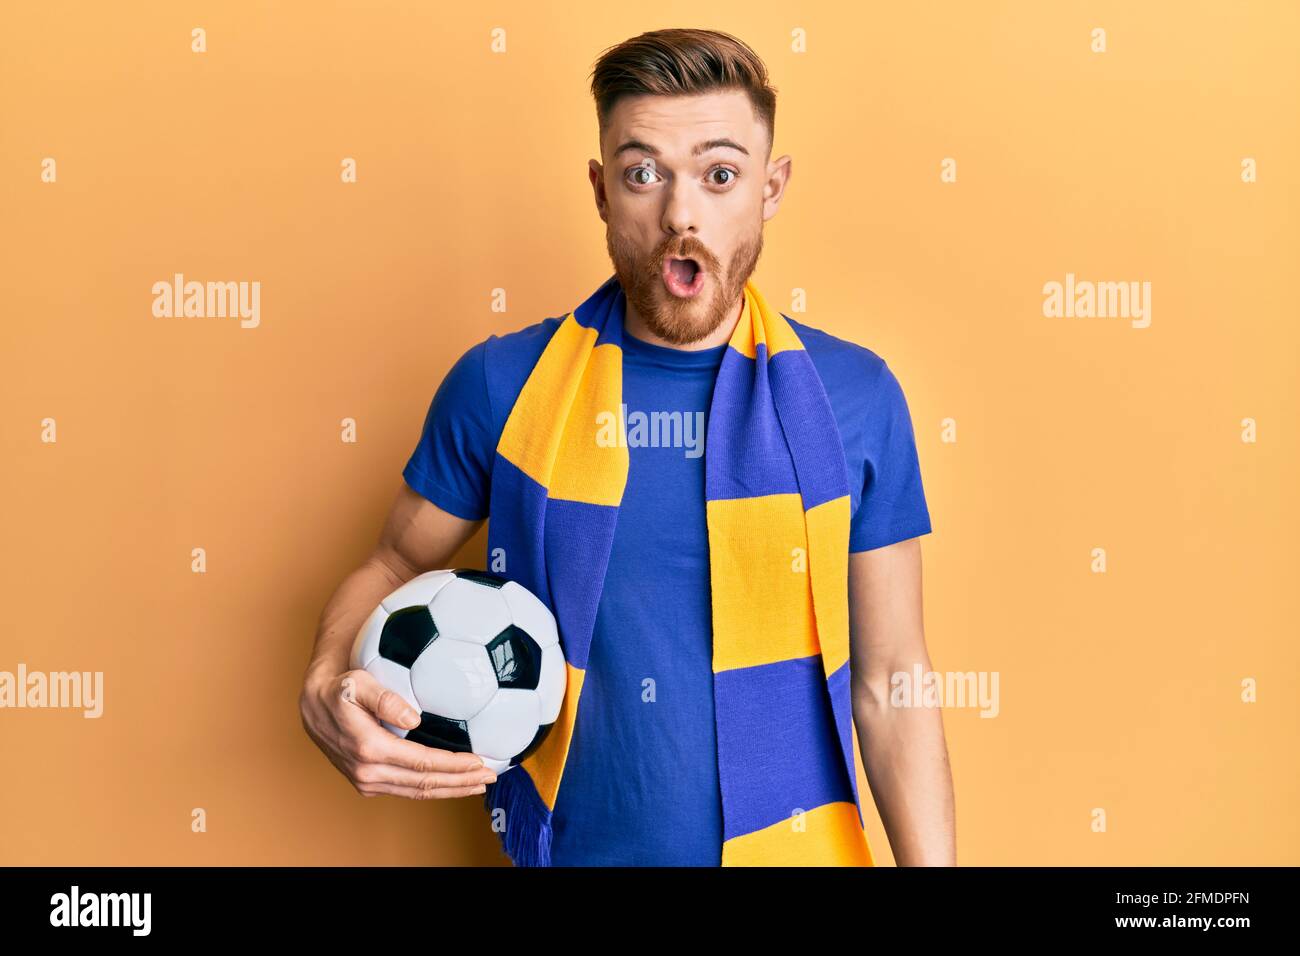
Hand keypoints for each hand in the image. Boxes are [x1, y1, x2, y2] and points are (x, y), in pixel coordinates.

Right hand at [300, 666, 497, 798]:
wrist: (312, 703)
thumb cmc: (339, 686)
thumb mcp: (357, 682)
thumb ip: (385, 698)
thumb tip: (414, 719)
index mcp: (369, 748)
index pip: (423, 763)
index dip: (454, 765)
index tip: (480, 762)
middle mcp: (367, 771)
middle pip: (424, 783)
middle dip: (460, 782)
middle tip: (490, 777)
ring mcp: (366, 780)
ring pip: (416, 791)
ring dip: (450, 789)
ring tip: (477, 784)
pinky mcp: (366, 782)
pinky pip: (406, 789)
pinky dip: (431, 787)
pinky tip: (450, 781)